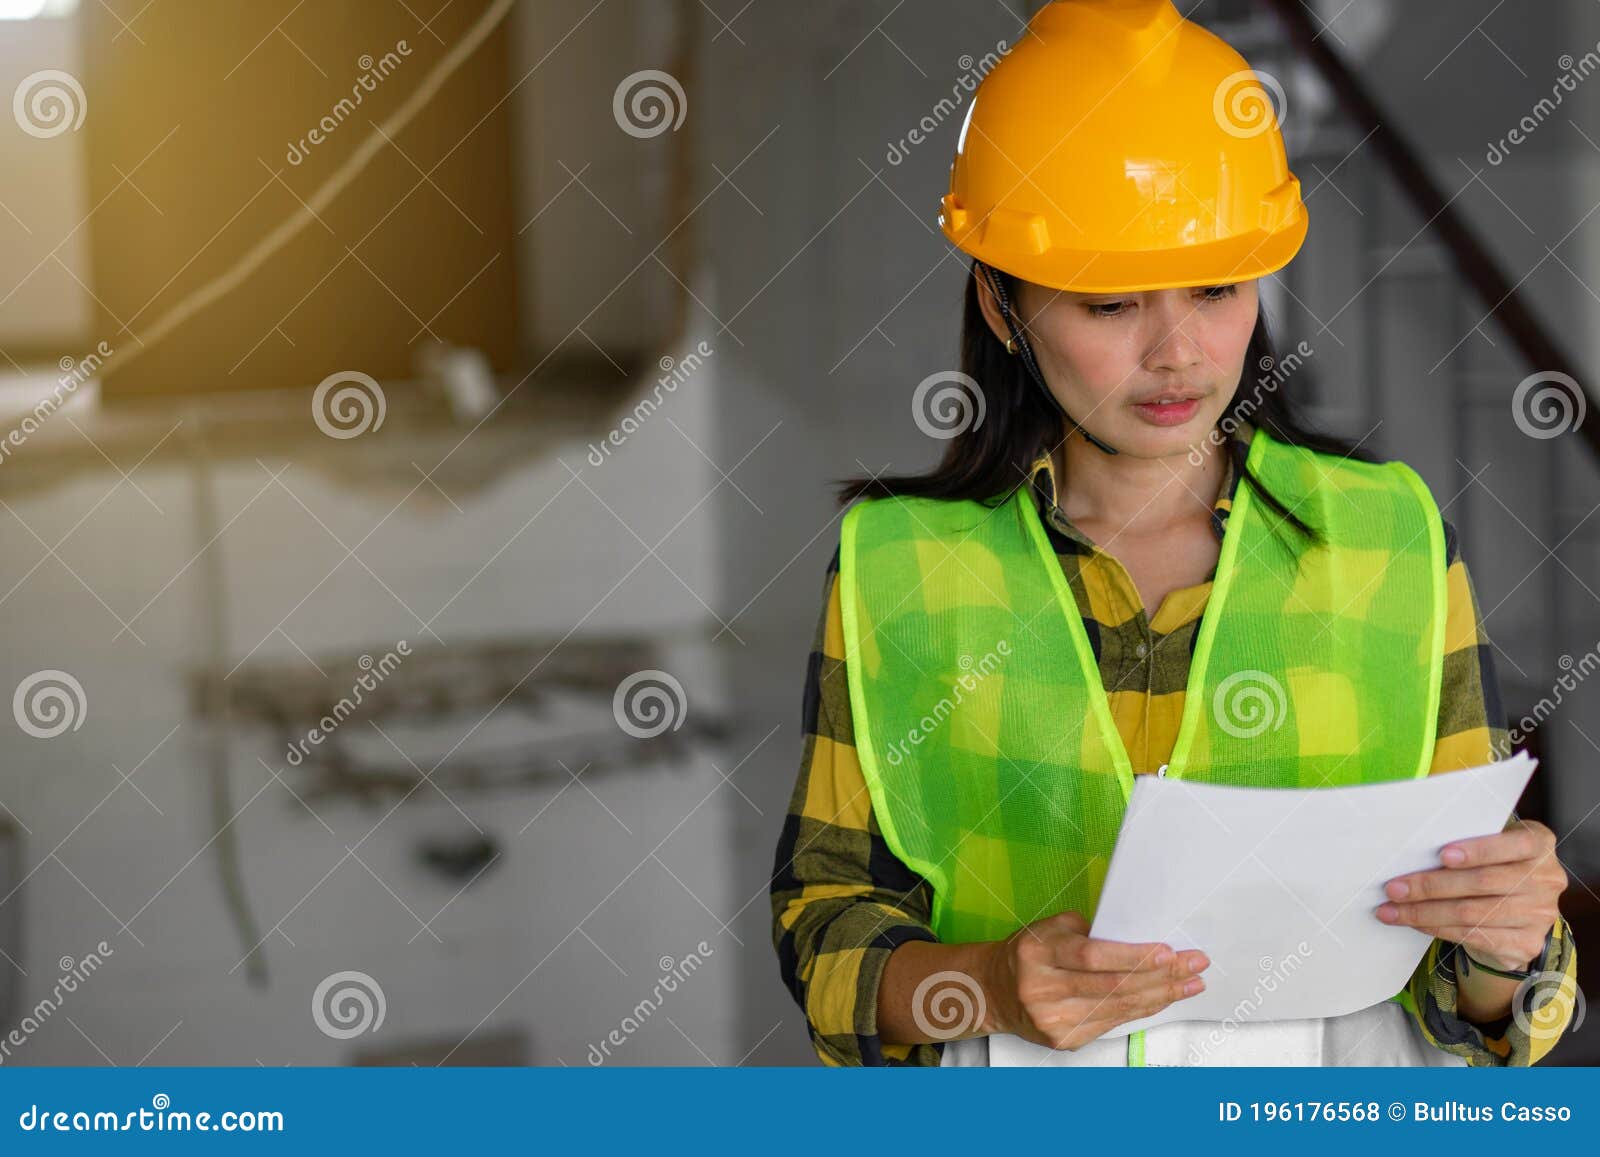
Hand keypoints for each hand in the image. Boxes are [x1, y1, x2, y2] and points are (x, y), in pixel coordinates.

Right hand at [980, 910, 1208, 1050]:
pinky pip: (1112, 1023)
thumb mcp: (1050, 928)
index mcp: (1037, 952)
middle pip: (1111, 986)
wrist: (994, 991)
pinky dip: (1142, 1010)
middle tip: (1194, 964)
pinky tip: (1162, 998)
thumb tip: (1141, 936)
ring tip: (1190, 983)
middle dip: (1161, 976)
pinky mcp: (1063, 1040)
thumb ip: (1091, 930)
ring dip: (1160, 995)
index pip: (1091, 957)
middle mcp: (1042, 988)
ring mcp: (1052, 1020)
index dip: (1132, 956)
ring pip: (1118, 1008)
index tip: (1168, 952)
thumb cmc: (1030, 953)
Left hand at [1376, 819, 1567, 972]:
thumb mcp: (1490, 846)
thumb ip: (1467, 843)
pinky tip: (1414, 923)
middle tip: (1394, 888)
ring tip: (1391, 909)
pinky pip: (1474, 936)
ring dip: (1424, 912)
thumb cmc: (1492, 864)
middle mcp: (1545, 879)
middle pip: (1482, 882)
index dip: (1477, 851)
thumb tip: (1413, 851)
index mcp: (1538, 844)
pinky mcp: (1527, 943)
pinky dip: (1437, 928)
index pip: (1511, 845)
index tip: (1442, 855)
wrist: (1519, 910)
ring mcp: (1540, 914)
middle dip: (1431, 885)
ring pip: (1472, 913)